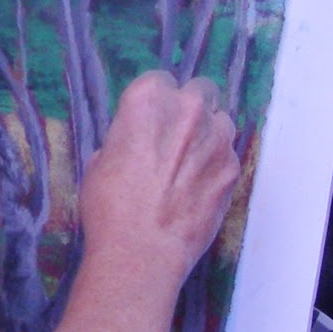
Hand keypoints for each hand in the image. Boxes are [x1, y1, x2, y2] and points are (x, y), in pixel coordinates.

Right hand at [79, 71, 240, 284]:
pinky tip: (198, 188)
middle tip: (174, 136)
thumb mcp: (99, 163)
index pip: (159, 80)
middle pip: (200, 90)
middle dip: (190, 107)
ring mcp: (217, 139)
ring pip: (221, 120)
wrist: (141, 250)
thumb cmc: (109, 207)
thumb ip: (125, 140)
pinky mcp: (233, 169)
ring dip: (209, 133)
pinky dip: (216, 165)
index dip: (154, 101)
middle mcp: (188, 110)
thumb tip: (136, 144)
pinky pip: (228, 155)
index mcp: (148, 101)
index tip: (149, 120)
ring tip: (190, 162)